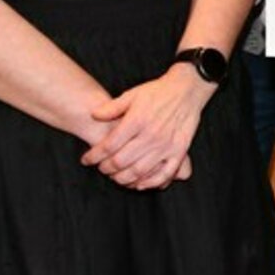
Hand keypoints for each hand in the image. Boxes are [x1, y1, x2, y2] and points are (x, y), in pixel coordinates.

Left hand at [84, 65, 211, 188]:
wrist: (187, 89)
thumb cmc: (158, 92)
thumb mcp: (132, 94)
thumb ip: (112, 107)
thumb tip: (94, 115)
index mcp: (136, 121)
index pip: (108, 146)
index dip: (94, 156)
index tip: (86, 160)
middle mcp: (150, 135)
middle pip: (121, 162)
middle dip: (106, 169)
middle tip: (102, 168)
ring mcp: (166, 145)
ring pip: (139, 171)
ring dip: (123, 179)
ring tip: (116, 177)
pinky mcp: (179, 151)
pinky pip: (165, 173)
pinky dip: (151, 183)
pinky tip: (140, 184)